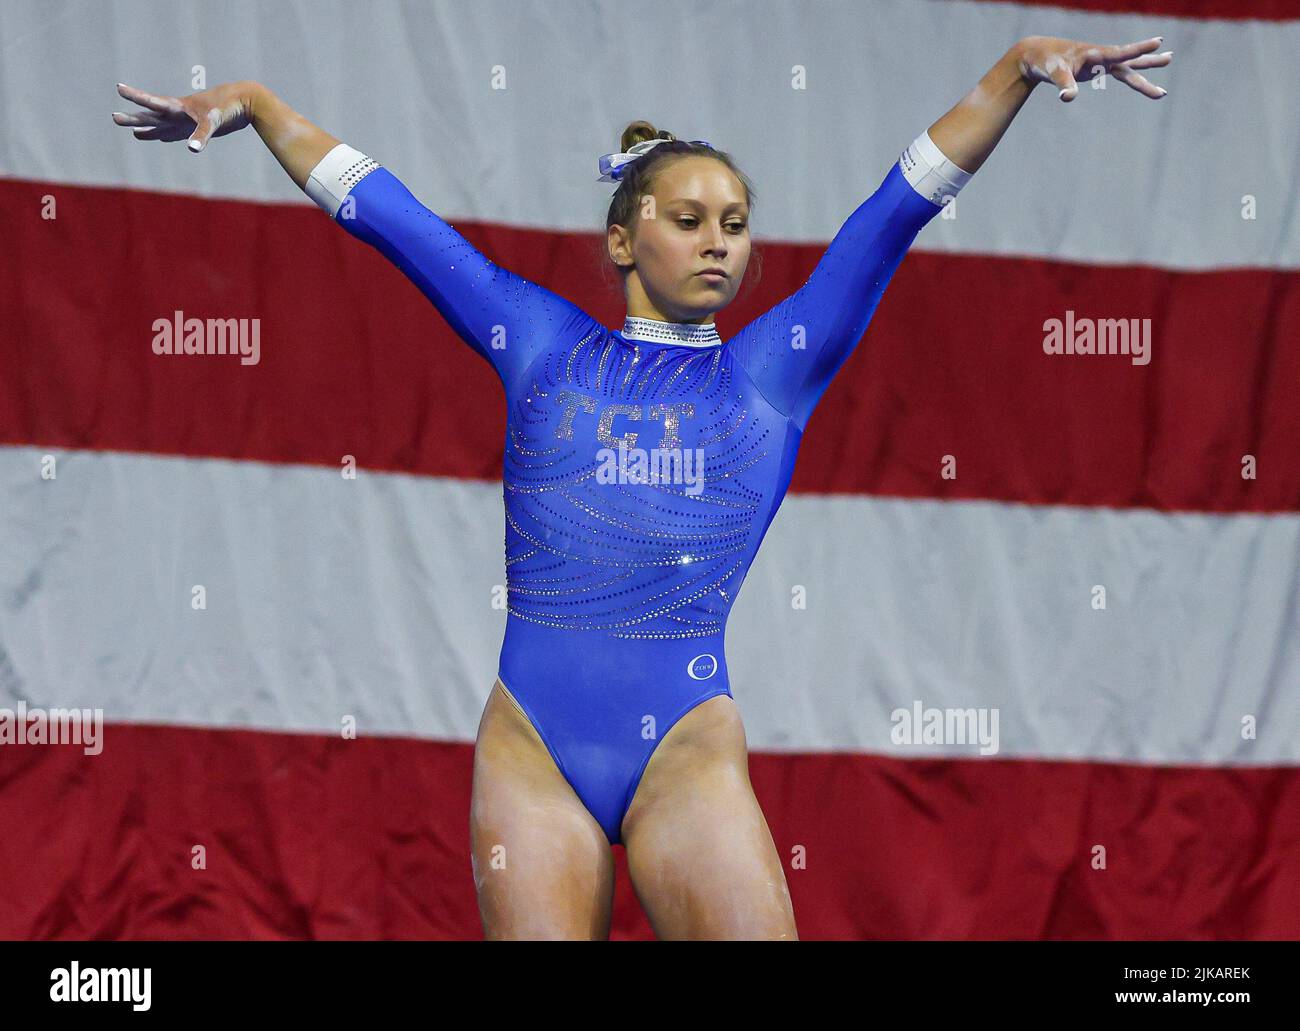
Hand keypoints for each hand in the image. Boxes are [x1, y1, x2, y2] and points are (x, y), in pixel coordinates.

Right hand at [111, 81, 254, 151]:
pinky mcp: (196, 127)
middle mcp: (180, 113)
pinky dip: (167, 135)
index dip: (135, 96)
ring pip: (162, 125)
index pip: (152, 101)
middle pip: (152, 116)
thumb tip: (192, 148)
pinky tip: (160, 138)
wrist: (245, 102)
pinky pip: (176, 132)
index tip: (119, 87)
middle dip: (134, 118)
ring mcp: (187, 120)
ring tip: (134, 132)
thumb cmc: (228, 109)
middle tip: (114, 118)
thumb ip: (201, 134)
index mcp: (179, 107)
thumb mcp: (213, 122)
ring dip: (148, 129)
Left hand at [1015, 35, 1171, 101]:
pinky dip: (1130, 74)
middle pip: (1130, 59)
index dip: (1138, 49)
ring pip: (1129, 64)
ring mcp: (1100, 62)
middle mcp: (1101, 56)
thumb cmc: (1046, 62)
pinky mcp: (1097, 68)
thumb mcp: (1054, 73)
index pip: (1120, 52)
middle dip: (1150, 59)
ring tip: (1168, 59)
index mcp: (1094, 54)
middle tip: (1170, 57)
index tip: (1158, 42)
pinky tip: (1141, 76)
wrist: (1037, 55)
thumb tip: (1068, 97)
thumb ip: (1064, 84)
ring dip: (1147, 64)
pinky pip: (1119, 71)